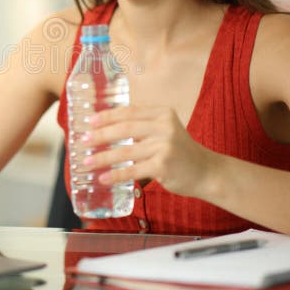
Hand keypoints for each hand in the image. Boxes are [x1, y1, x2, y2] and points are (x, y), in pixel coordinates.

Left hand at [86, 105, 217, 197]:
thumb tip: (107, 129)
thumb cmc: (180, 152)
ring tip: (86, 162)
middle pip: (124, 129)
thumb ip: (143, 127)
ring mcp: (165, 146)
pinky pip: (132, 170)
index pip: (129, 112)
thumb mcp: (165, 131)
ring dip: (102, 157)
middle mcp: (164, 126)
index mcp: (162, 113)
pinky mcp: (163, 165)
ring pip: (125, 151)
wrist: (207, 172)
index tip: (89, 121)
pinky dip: (115, 174)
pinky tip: (103, 177)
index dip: (107, 116)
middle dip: (100, 135)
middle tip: (82, 141)